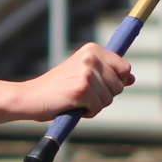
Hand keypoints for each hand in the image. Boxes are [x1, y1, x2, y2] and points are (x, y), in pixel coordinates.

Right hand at [17, 43, 133, 120]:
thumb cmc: (57, 89)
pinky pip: (98, 107)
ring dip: (95, 105)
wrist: (30, 97)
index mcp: (92, 49)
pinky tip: (72, 106)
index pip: (124, 68)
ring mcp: (87, 72)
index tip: (99, 86)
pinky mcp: (82, 89)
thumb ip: (107, 75)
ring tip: (75, 100)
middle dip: (105, 95)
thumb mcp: (84, 76)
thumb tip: (132, 79)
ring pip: (109, 98)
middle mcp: (91, 57)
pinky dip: (87, 112)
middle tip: (82, 94)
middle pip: (119, 85)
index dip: (116, 82)